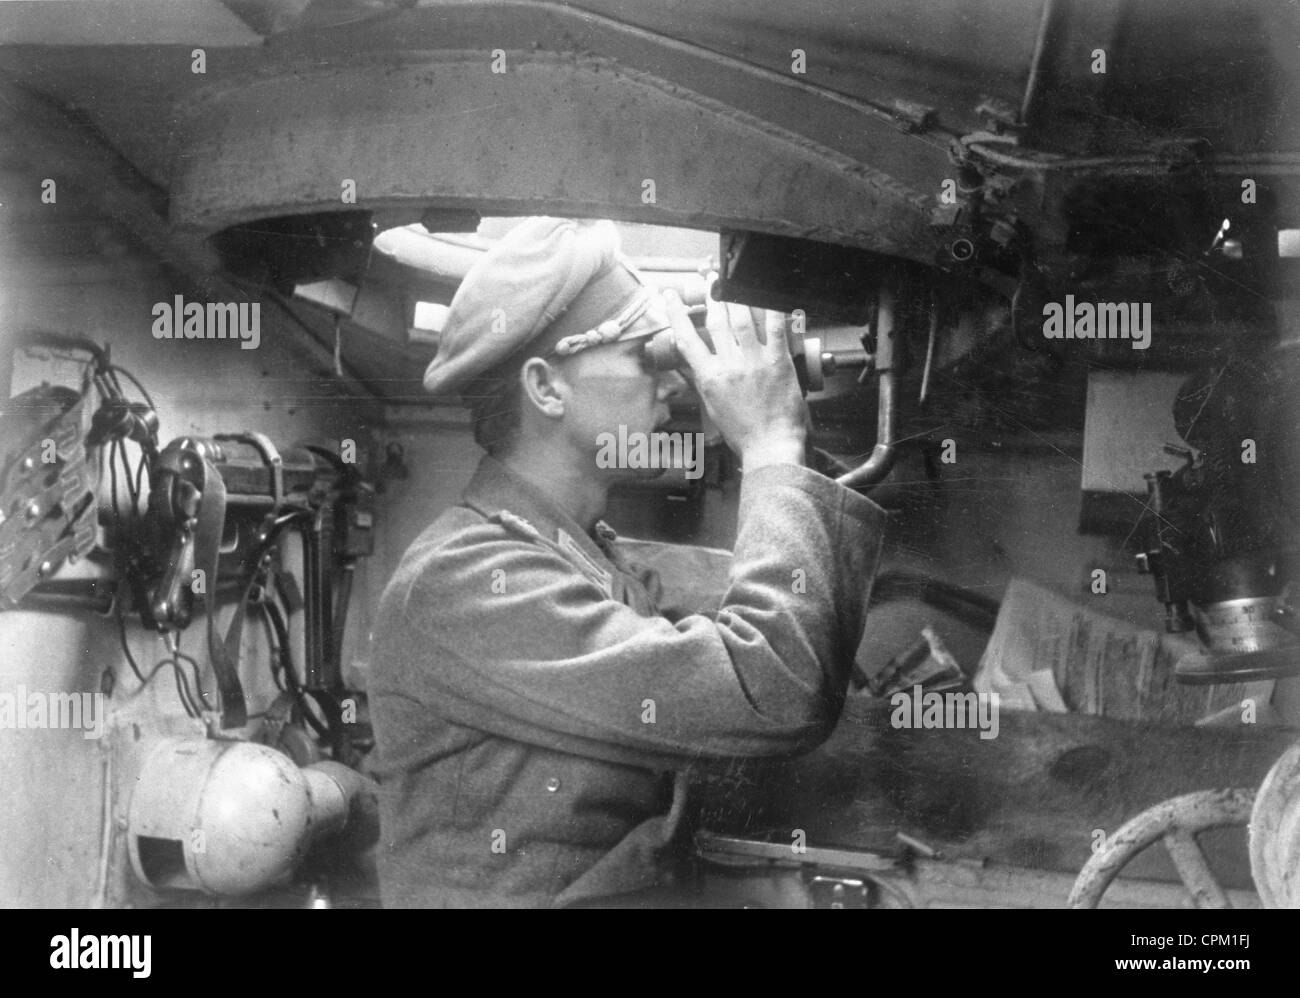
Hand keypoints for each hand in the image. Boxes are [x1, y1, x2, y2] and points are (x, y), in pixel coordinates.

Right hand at [663, 288, 806, 469]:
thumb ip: (701, 382)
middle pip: (717, 321)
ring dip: (737, 295)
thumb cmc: (743, 434)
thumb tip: (688, 365)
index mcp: (709, 377)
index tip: (670, 297)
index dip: (677, 314)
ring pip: (743, 318)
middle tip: (711, 278)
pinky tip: (768, 292)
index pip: (687, 339)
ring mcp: (754, 361)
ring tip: (734, 280)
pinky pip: (775, 328)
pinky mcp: (778, 361)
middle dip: (712, 294)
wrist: (771, 447)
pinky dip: (772, 307)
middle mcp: (729, 365)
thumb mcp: (713, 408)